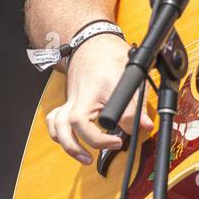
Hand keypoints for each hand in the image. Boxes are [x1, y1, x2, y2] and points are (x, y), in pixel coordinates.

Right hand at [44, 32, 155, 164]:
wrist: (94, 42)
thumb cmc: (110, 57)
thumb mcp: (129, 79)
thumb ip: (136, 106)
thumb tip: (144, 126)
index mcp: (89, 94)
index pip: (84, 122)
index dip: (101, 138)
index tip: (119, 140)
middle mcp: (76, 99)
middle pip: (64, 126)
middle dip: (76, 146)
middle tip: (97, 155)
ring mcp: (70, 101)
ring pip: (56, 126)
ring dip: (66, 144)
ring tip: (84, 156)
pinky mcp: (69, 102)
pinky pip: (55, 120)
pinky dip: (58, 133)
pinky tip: (70, 140)